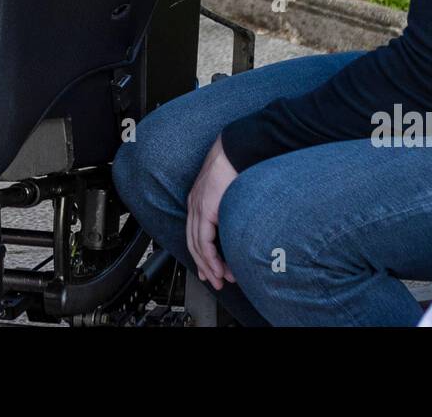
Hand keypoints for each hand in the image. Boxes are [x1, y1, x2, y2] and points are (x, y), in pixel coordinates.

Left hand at [186, 136, 238, 291]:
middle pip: (193, 243)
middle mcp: (195, 205)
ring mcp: (198, 208)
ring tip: (220, 280)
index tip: (210, 269)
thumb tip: (238, 224)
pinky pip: (204, 241)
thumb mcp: (230, 192)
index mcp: (199, 200)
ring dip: (209, 267)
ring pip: (197, 246)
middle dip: (205, 266)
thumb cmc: (236, 165)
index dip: (202, 255)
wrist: (236, 150)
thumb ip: (229, 208)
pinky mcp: (205, 210)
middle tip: (215, 281)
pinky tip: (218, 268)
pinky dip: (211, 258)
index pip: (195, 234)